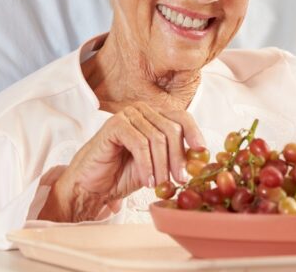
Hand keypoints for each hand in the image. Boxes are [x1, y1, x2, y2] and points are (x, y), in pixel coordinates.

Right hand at [40, 102, 204, 221]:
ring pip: (157, 138)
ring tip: (161, 185)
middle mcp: (143, 110)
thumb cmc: (124, 174)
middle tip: (180, 180)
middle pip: (172, 129)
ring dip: (162, 165)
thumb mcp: (158, 165)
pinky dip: (147, 164)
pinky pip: (140, 143)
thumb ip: (175, 156)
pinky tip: (147, 180)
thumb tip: (201, 157)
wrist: (93, 185)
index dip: (194, 133)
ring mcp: (128, 115)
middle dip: (178, 158)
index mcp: (155, 116)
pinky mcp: (115, 125)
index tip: (202, 152)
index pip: (182, 118)